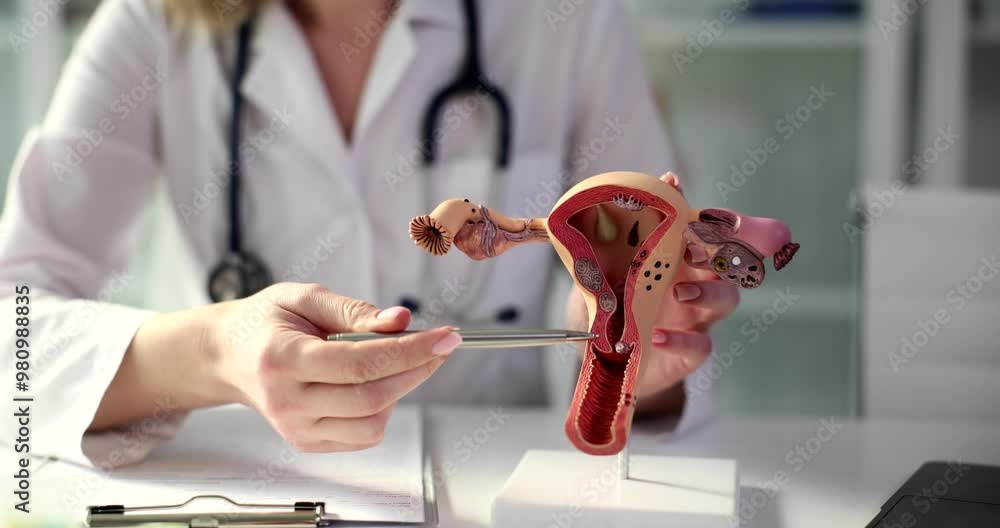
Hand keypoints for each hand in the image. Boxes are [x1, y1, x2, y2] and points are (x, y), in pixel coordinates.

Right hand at [210, 283, 460, 451]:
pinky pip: (363, 435)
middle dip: (417, 370)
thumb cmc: (266, 322)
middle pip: (372, 397)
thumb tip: (401, 321)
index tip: (445, 337)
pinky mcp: (306, 442)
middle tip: (439, 346)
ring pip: (372, 422)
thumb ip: (354, 310)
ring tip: (399, 361)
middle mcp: (286, 401)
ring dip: (401, 390)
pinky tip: (375, 382)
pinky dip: (383, 409)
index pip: (361, 363)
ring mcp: (295, 428)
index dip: (412, 351)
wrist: (230, 355)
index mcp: (282, 359)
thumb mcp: (305, 297)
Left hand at [562, 173, 738, 415]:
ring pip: (727, 299)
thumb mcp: (601, 278)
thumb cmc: (611, 311)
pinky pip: (701, 344)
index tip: (672, 185)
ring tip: (681, 293)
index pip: (692, 227)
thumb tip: (596, 217)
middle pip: (724, 259)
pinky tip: (660, 337)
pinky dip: (683, 340)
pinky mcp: (690, 352)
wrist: (607, 361)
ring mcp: (696, 318)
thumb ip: (605, 252)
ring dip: (709, 293)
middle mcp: (693, 283)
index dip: (686, 204)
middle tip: (692, 248)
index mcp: (675, 259)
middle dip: (716, 249)